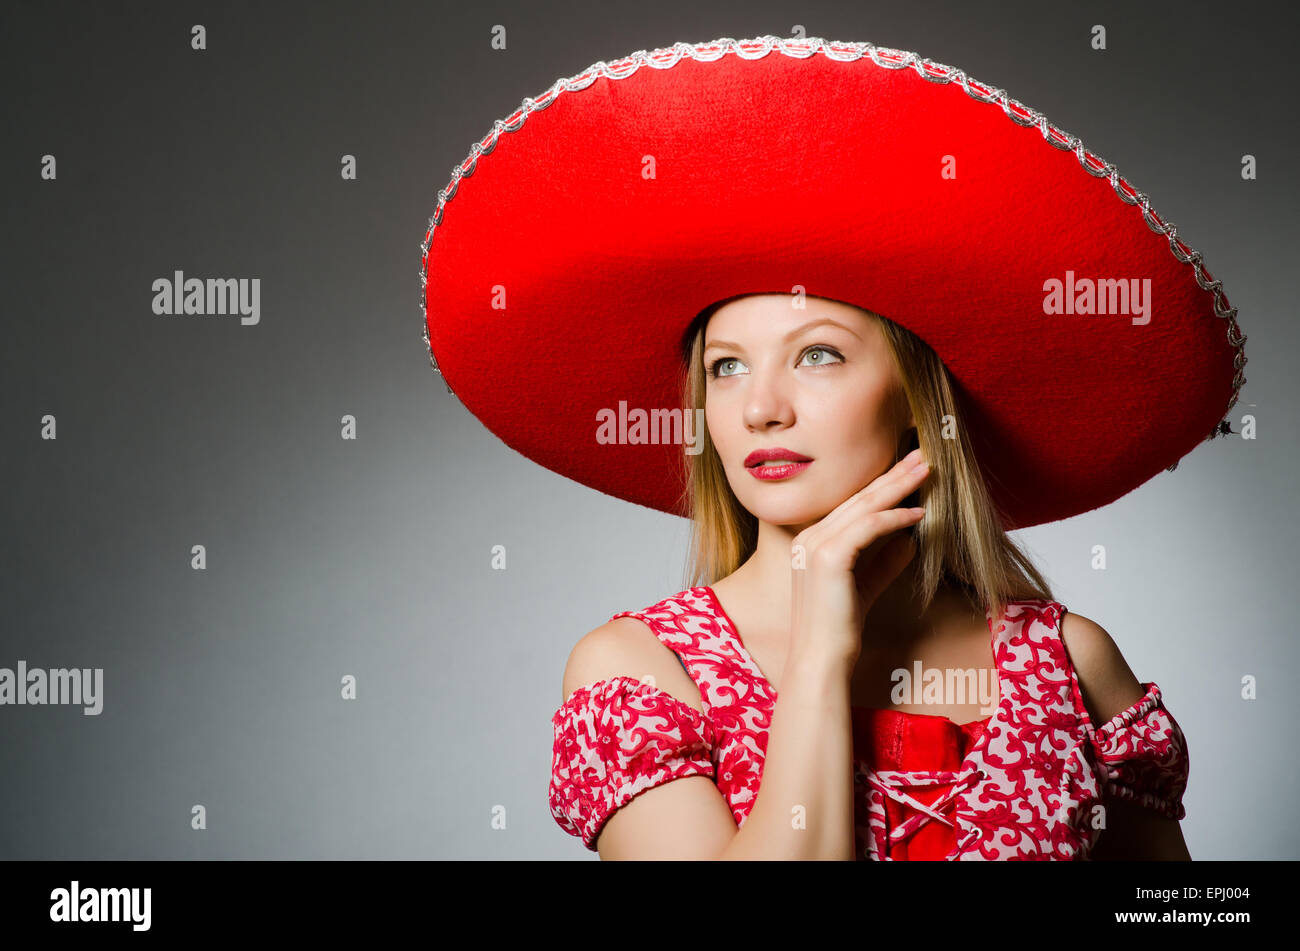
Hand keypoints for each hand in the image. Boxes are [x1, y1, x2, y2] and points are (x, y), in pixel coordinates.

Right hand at [788, 448, 929, 666]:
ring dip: (898, 486)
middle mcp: (808, 537)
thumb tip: (909, 541)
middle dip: (892, 475)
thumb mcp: (866, 587)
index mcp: (810, 542)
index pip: (851, 506)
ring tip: (925, 471)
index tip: (907, 471)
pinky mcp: (828, 556)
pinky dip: (895, 517)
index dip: (882, 486)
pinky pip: (868, 527)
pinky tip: (918, 512)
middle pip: (858, 498)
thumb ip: (883, 563)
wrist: (821, 659)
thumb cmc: (839, 630)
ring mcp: (814, 544)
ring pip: (864, 506)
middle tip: (920, 455)